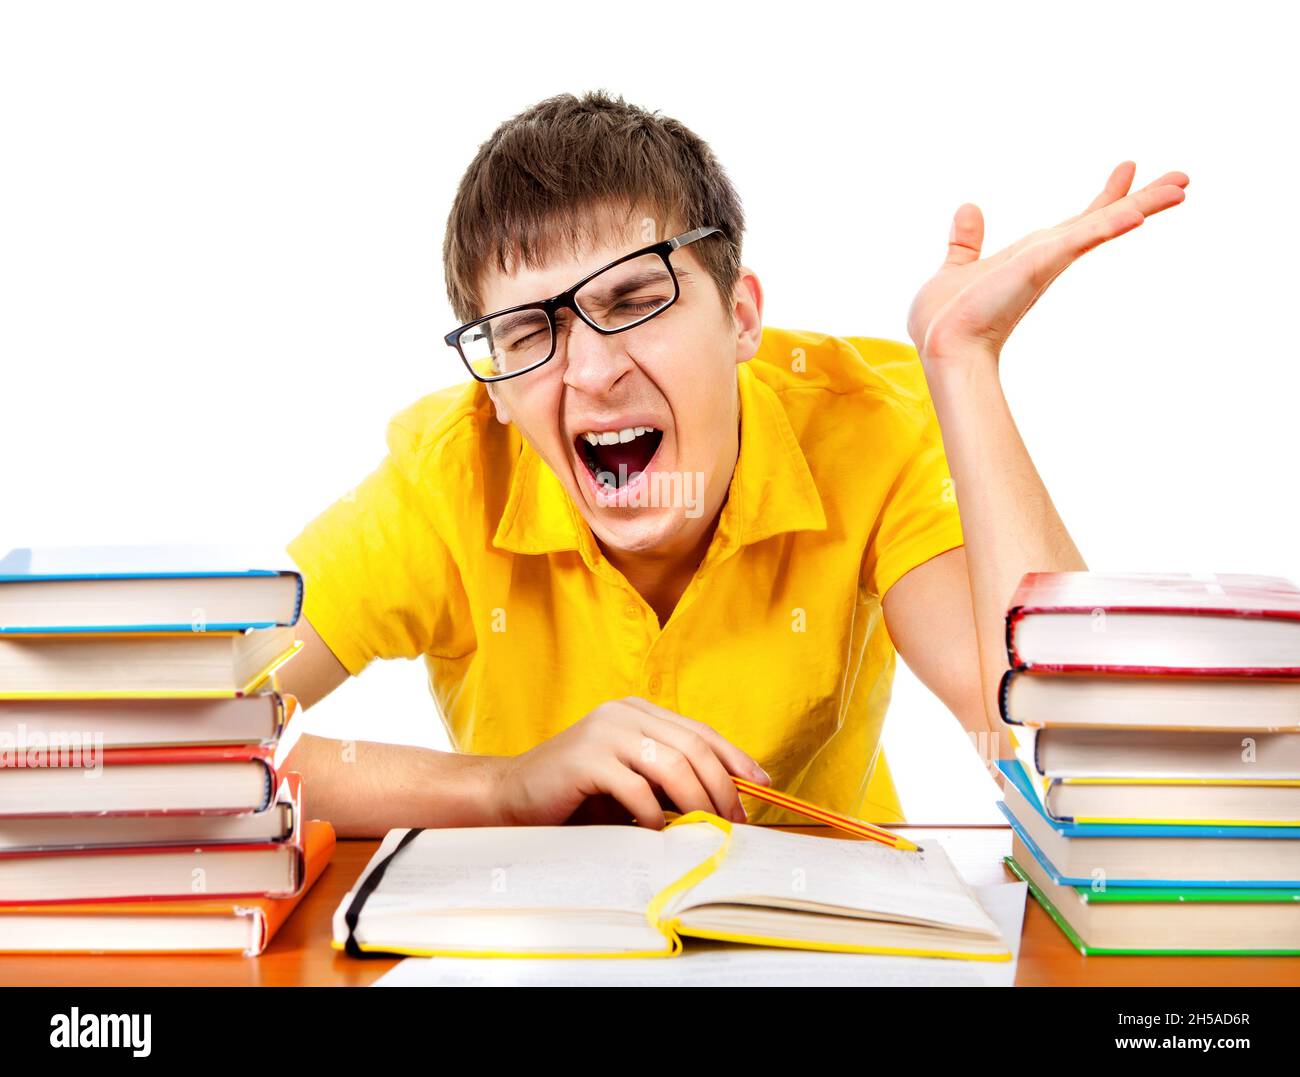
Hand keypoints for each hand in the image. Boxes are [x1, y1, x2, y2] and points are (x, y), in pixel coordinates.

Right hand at [488, 697, 771, 828]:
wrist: (512, 796)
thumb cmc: (576, 796)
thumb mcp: (631, 780)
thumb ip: (667, 779)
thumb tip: (725, 801)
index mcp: (637, 711)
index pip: (699, 730)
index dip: (735, 757)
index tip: (762, 784)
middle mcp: (624, 713)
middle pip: (692, 745)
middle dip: (722, 785)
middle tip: (736, 819)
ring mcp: (604, 732)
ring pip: (671, 763)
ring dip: (697, 800)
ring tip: (707, 827)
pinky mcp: (586, 758)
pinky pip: (636, 788)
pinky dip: (653, 815)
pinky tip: (656, 834)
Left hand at [907, 162, 1188, 366]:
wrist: (942, 347)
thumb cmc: (945, 320)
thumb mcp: (957, 268)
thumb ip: (966, 241)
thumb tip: (968, 208)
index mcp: (1033, 258)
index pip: (1078, 223)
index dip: (1105, 198)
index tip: (1128, 168)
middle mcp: (1047, 258)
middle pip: (1104, 222)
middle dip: (1143, 200)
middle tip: (1181, 179)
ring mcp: (1047, 261)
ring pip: (1104, 226)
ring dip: (1143, 206)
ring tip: (1181, 187)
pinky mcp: (1039, 265)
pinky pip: (1080, 240)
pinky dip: (1107, 226)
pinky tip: (1136, 215)